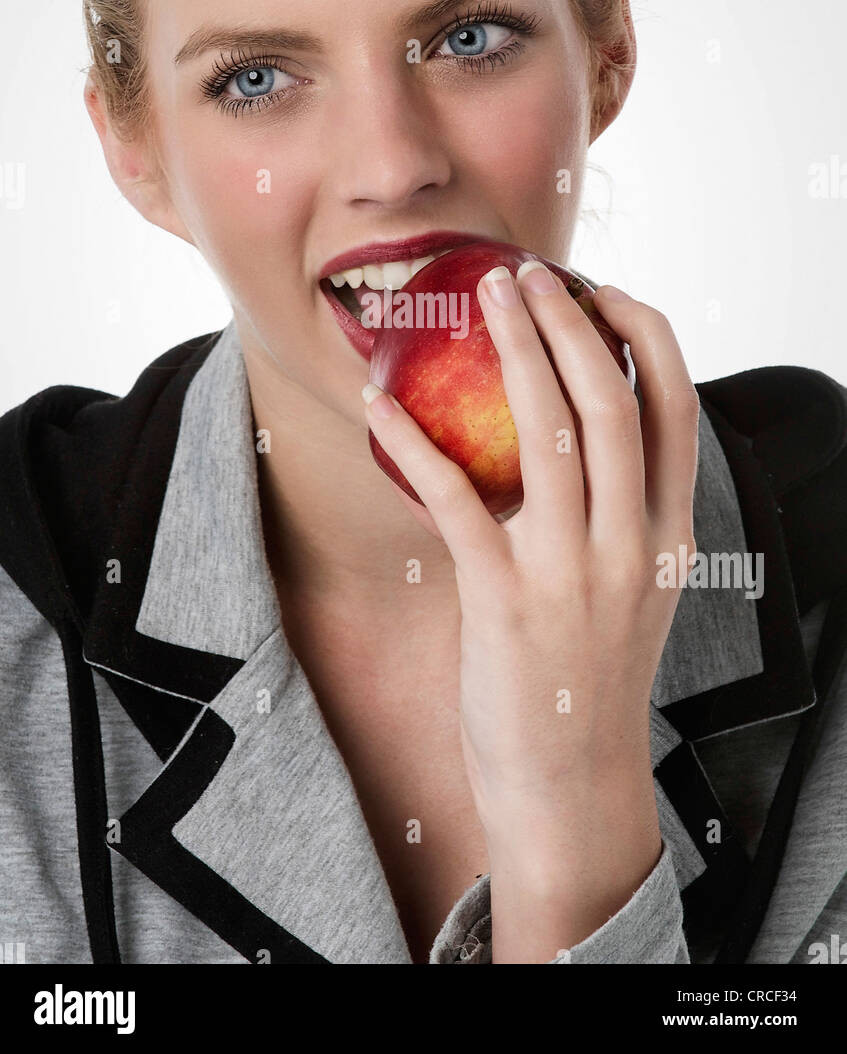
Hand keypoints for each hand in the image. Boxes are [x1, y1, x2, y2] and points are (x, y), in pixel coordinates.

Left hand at [362, 261, 698, 953]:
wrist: (572, 785)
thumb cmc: (592, 674)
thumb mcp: (636, 585)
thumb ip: (624, 508)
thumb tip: (577, 422)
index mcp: (670, 531)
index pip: (675, 406)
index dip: (640, 334)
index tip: (599, 291)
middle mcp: (632, 542)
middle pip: (610, 401)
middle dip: (568, 322)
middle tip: (524, 273)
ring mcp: (572, 573)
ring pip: (550, 433)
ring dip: (512, 351)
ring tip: (480, 297)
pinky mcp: (504, 602)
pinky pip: (456, 499)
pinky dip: (415, 442)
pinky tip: (382, 404)